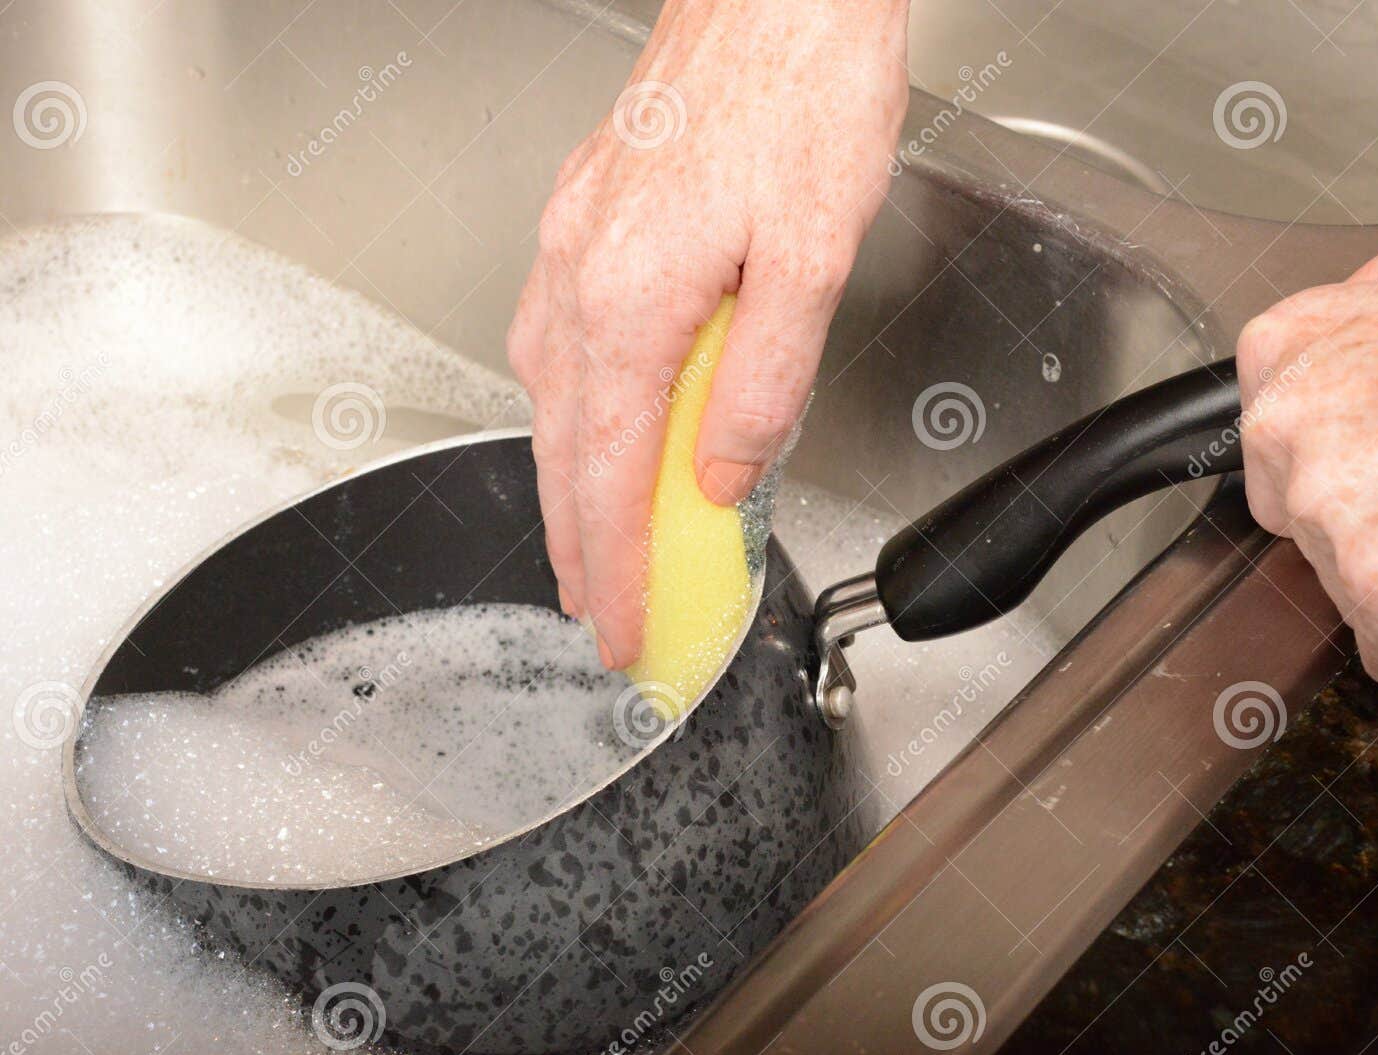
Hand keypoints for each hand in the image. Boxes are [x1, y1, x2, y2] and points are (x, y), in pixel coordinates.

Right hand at [506, 0, 908, 667]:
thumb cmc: (804, 89)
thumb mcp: (813, 256)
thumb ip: (762, 382)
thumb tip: (724, 474)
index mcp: (632, 295)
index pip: (611, 475)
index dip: (615, 567)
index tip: (622, 628)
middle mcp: (582, 269)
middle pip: (562, 446)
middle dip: (577, 542)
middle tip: (595, 608)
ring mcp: (574, 236)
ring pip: (552, 393)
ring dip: (568, 479)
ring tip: (592, 539)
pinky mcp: (589, 211)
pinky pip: (560, 336)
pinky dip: (572, 405)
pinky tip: (595, 417)